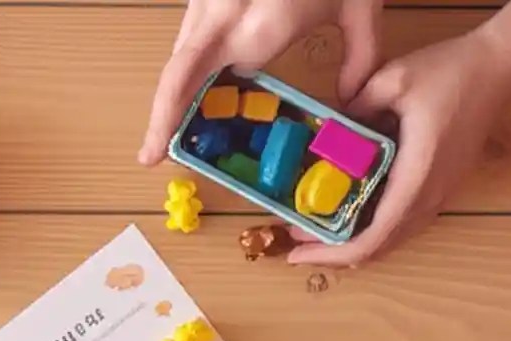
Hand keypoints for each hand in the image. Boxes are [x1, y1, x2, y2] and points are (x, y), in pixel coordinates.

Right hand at [139, 0, 381, 164]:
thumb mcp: (359, 3)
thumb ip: (361, 56)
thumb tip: (352, 100)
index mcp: (259, 23)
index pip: (207, 81)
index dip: (182, 116)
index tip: (166, 151)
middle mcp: (222, 12)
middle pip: (176, 71)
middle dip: (159, 115)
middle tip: (149, 155)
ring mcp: (208, 0)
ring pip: (178, 53)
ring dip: (172, 91)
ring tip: (165, 132)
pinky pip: (189, 35)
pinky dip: (187, 67)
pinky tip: (196, 91)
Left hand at [289, 30, 510, 265]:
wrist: (499, 67)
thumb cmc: (450, 71)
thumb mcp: (392, 80)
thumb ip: (355, 109)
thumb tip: (327, 133)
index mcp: (416, 177)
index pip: (373, 236)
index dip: (332, 253)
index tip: (296, 252)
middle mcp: (429, 196)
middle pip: (379, 247)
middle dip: (333, 252)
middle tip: (293, 241)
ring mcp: (438, 194)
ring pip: (391, 239)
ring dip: (352, 242)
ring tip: (313, 232)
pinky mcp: (438, 187)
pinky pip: (401, 223)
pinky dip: (370, 230)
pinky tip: (346, 217)